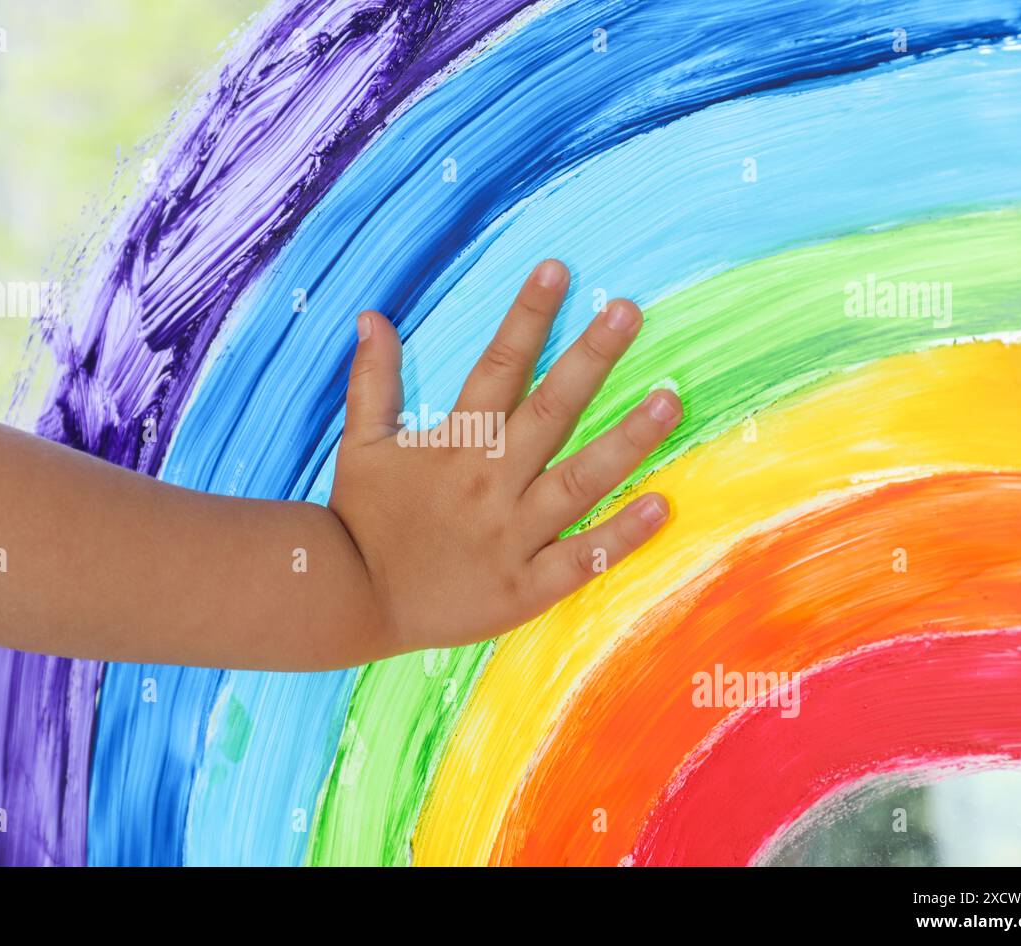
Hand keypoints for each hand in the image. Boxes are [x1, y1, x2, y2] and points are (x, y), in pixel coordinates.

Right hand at [330, 259, 681, 652]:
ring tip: (669, 400)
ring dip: (627, 440)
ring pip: (579, 481)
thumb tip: (372, 316)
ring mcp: (511, 535)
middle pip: (550, 411)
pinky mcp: (523, 586)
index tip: (559, 269)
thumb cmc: (362, 518)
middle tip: (629, 311)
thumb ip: (373, 380)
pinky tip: (661, 505)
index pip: (498, 366)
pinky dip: (621, 536)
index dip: (528, 315)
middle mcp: (490, 481)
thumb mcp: (360, 443)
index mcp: (455, 443)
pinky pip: (579, 559)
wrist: (351, 600)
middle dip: (591, 358)